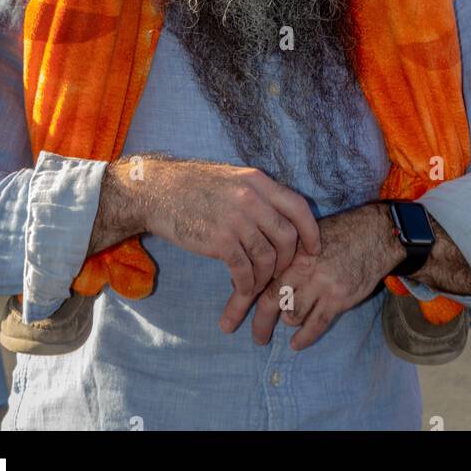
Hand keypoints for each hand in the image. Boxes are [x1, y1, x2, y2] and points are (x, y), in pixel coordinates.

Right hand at [137, 159, 320, 307]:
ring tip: (255, 285)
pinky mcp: (220, 241)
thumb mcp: (232, 180)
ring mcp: (236, 220)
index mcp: (257, 181)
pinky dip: (246, 286)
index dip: (311, 231)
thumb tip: (280, 219)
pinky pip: (244, 271)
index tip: (313, 249)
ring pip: (267, 258)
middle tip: (278, 273)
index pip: (298, 206)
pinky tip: (241, 291)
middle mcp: (251, 198)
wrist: (157, 191)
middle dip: (288, 262)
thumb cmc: (194, 187)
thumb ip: (257, 195)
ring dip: (265, 278)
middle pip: (287, 237)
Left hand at [222, 203, 402, 349]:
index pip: (259, 278)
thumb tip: (242, 277)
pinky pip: (316, 325)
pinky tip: (295, 344)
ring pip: (292, 314)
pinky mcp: (338, 298)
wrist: (375, 233)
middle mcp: (302, 267)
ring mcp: (321, 284)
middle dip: (259, 324)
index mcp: (290, 249)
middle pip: (271, 301)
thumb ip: (277, 255)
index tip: (227, 321)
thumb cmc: (338, 232)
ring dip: (286, 321)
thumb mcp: (304, 234)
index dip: (239, 301)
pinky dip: (304, 337)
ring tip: (285, 323)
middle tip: (256, 339)